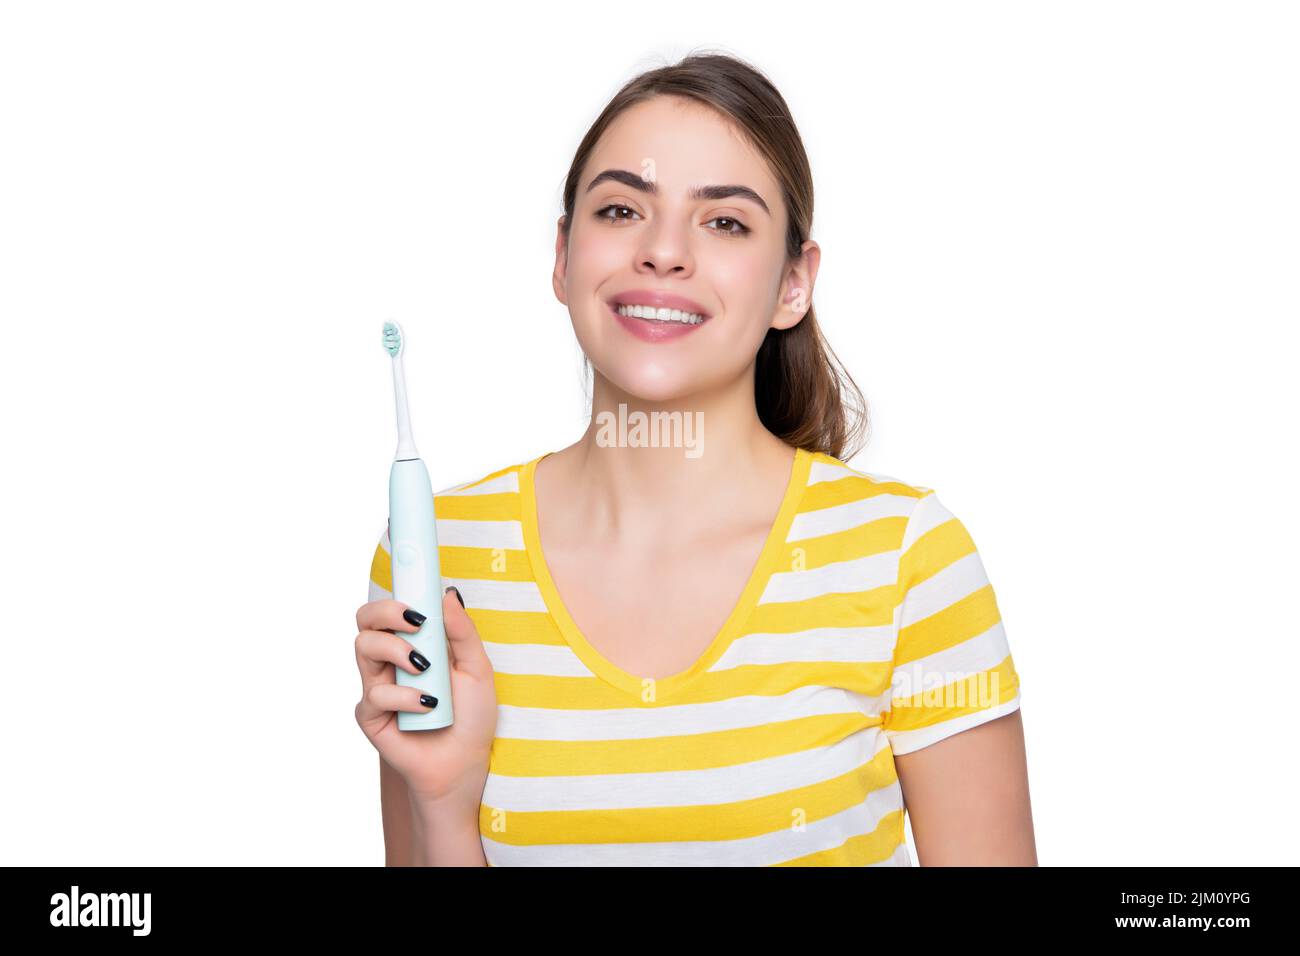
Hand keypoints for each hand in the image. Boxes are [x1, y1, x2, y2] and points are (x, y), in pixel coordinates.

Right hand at [353, 588, 496, 806]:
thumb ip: (462, 632)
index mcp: (414, 643)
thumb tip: (449, 594)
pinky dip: (405, 696)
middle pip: (366, 619)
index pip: (393, 608)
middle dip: (388, 611)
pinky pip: (376, 693)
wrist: (465, 763)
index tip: (412, 576)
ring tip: (426, 668)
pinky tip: (427, 707)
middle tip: (417, 621)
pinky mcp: (371, 714)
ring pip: (364, 647)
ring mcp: (378, 685)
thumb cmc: (472, 716)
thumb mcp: (477, 669)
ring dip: (397, 650)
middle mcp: (390, 660)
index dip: (396, 590)